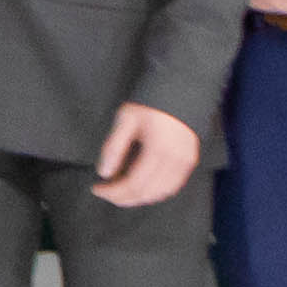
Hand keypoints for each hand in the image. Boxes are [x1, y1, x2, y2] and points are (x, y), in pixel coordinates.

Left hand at [89, 100, 203, 207]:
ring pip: (161, 194)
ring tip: (120, 192)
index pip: (133, 184)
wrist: (182, 89)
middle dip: (122, 198)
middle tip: (106, 192)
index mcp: (158, 150)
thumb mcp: (126, 120)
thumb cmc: (151, 102)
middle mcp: (175, 161)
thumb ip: (114, 147)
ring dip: (138, 197)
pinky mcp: (191, 161)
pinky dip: (155, 192)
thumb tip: (103, 173)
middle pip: (146, 193)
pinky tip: (142, 188)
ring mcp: (186, 162)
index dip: (112, 192)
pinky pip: (173, 186)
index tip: (96, 188)